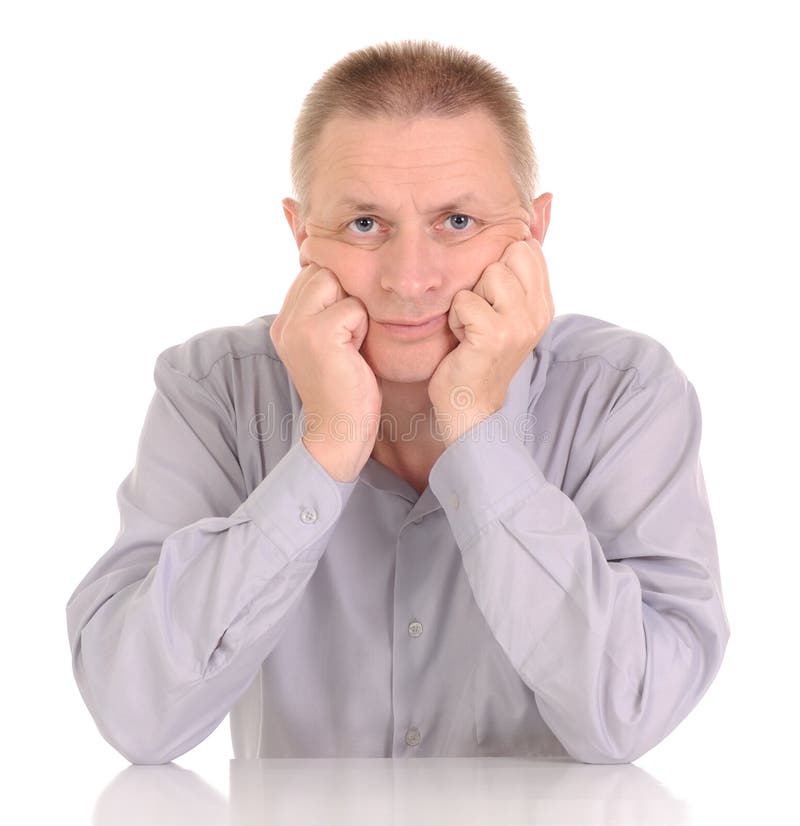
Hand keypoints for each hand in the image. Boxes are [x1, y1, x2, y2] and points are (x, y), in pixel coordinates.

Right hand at [269, 236, 382, 480]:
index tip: (344, 327)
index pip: (311, 273)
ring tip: (352, 345)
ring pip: (336, 283)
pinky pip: (353, 308)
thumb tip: (346, 273)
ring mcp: (297, 327)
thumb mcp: (331, 342)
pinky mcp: (317, 334)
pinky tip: (355, 354)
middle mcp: (284, 322)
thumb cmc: (346, 388)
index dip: (337, 290)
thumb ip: (326, 310)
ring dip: (355, 312)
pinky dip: (362, 328)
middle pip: (322, 271)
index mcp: (284, 322)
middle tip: (349, 337)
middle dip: (346, 295)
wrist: (340, 431)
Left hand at [427, 237, 553, 445]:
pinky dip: (455, 318)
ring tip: (470, 326)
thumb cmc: (479, 351)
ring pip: (488, 272)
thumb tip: (547, 199)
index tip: (490, 296)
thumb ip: (525, 255)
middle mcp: (539, 311)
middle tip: (480, 313)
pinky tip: (461, 340)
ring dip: (468, 298)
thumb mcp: (506, 301)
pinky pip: (465, 300)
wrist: (469, 405)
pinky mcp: (495, 336)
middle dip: (484, 278)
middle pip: (509, 253)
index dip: (499, 264)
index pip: (526, 248)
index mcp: (544, 302)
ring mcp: (520, 324)